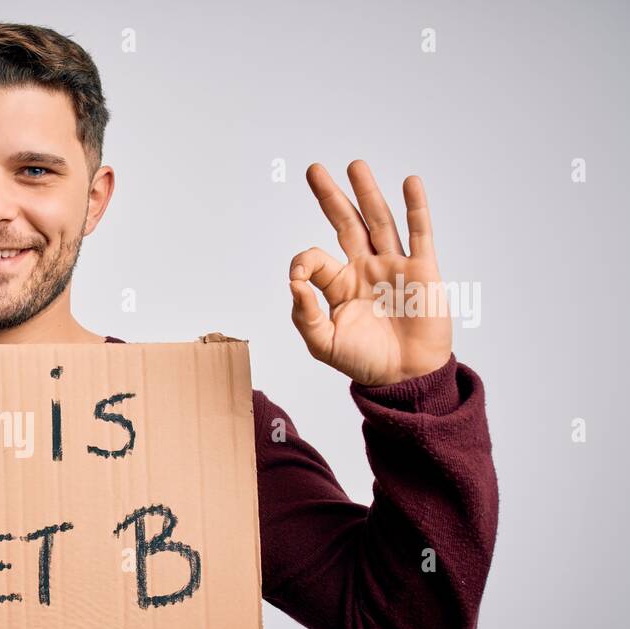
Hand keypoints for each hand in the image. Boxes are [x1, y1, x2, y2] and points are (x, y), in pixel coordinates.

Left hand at [289, 160, 452, 386]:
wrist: (405, 376)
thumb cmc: (364, 362)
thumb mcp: (323, 343)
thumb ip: (304, 314)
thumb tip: (293, 281)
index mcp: (339, 284)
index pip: (315, 258)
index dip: (303, 261)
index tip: (298, 277)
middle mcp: (364, 268)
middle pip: (346, 223)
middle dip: (330, 196)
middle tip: (313, 169)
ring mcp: (394, 265)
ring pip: (379, 220)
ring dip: (367, 192)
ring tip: (355, 165)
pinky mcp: (422, 270)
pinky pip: (419, 232)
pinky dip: (415, 207)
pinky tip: (409, 183)